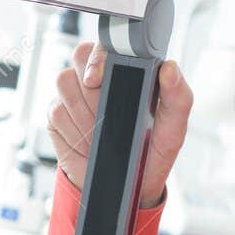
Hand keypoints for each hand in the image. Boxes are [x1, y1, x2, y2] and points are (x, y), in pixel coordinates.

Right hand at [47, 41, 192, 208]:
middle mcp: (98, 79)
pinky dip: (72, 129)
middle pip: (77, 58)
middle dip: (89, 88)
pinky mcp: (59, 117)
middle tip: (103, 111)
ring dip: (82, 111)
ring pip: (63, 83)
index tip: (98, 78)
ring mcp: (75, 97)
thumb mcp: (173, 129)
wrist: (126, 187)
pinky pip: (56, 112)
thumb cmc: (150, 153)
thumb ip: (179, 97)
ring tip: (100, 131)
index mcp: (126, 73)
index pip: (104, 46)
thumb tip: (170, 68)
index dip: (97, 58)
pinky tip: (87, 142)